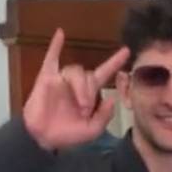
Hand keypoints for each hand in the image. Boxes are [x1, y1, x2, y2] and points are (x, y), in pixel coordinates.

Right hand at [21, 29, 128, 151]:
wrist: (44, 139)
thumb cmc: (68, 134)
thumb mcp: (93, 130)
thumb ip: (105, 116)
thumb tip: (111, 98)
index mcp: (89, 93)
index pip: (104, 72)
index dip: (115, 62)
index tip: (127, 51)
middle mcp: (76, 83)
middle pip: (89, 74)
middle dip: (89, 92)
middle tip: (85, 110)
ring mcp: (61, 80)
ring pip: (75, 71)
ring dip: (80, 87)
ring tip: (79, 105)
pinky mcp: (46, 79)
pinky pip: (51, 59)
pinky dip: (55, 46)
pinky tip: (60, 33)